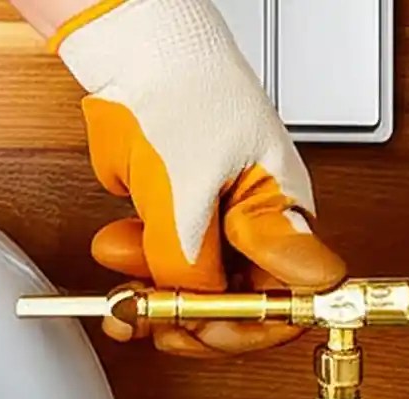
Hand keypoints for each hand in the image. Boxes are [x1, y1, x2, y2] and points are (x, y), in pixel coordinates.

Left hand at [19, 0, 344, 355]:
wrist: (135, 61)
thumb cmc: (185, 96)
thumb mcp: (189, 189)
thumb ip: (196, 261)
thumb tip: (211, 311)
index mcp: (283, 217)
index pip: (292, 298)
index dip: (253, 323)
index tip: (209, 327)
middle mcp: (257, 230)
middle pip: (242, 309)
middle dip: (196, 322)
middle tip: (161, 322)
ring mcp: (217, 231)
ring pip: (197, 298)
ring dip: (155, 300)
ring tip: (124, 290)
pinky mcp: (181, 229)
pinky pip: (165, 275)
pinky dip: (137, 278)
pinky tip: (115, 264)